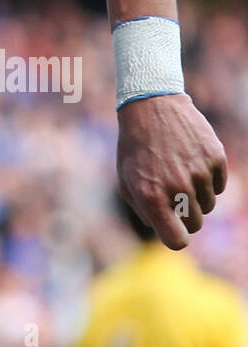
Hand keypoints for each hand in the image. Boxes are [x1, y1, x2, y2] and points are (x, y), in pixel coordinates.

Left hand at [117, 92, 226, 249]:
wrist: (151, 106)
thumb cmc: (135, 147)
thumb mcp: (127, 180)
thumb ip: (144, 211)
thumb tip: (164, 230)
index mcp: (152, 197)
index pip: (177, 241)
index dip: (176, 237)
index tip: (174, 228)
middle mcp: (178, 188)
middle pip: (195, 224)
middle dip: (185, 214)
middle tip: (173, 194)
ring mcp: (199, 173)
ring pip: (209, 205)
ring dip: (196, 196)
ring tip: (178, 172)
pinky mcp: (215, 158)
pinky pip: (220, 186)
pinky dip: (208, 180)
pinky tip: (191, 161)